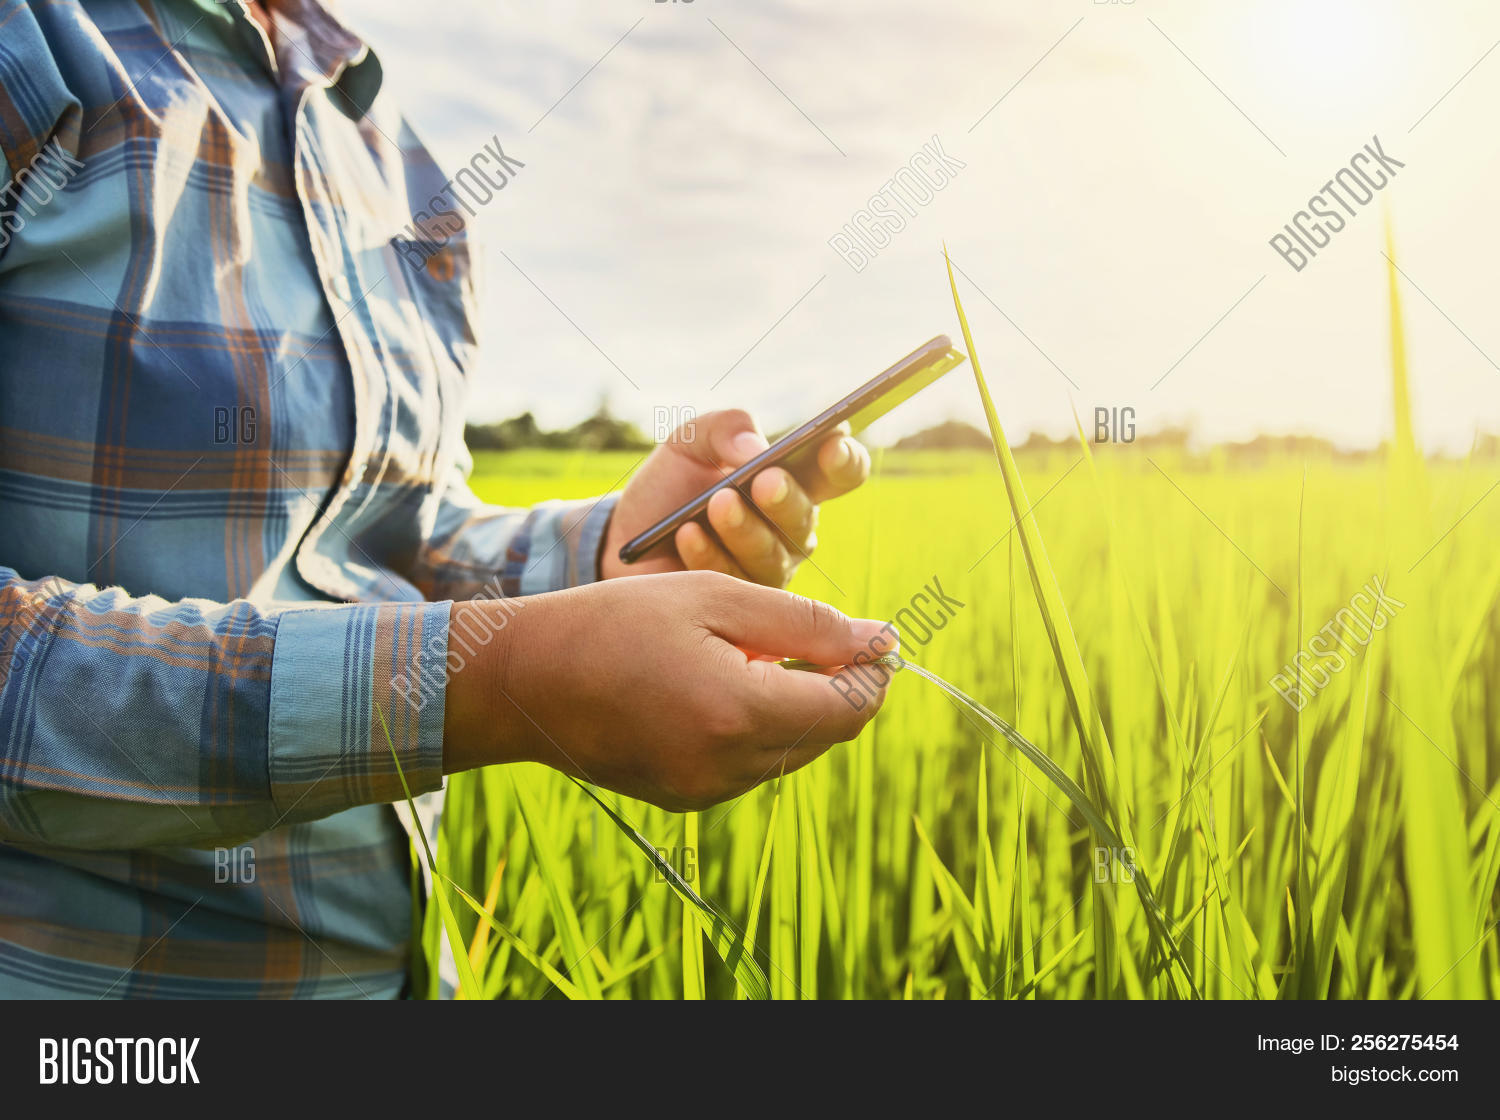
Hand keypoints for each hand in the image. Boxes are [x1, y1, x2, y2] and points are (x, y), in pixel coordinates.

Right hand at [443, 571, 894, 809]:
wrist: (525, 678)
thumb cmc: (617, 621)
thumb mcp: (716, 598)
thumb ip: (806, 623)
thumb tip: (881, 642)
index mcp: (739, 713)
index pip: (850, 709)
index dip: (873, 671)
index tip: (873, 636)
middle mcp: (728, 767)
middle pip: (826, 734)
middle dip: (834, 685)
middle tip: (812, 635)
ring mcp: (706, 792)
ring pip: (791, 751)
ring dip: (793, 705)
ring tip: (748, 655)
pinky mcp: (686, 799)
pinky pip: (751, 765)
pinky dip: (755, 726)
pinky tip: (717, 685)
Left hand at [599, 409, 870, 585]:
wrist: (625, 537)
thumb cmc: (670, 487)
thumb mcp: (691, 442)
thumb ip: (724, 428)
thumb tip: (755, 447)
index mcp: (795, 484)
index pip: (840, 474)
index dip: (844, 459)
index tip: (831, 443)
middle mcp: (790, 531)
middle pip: (805, 519)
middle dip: (786, 499)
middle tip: (765, 480)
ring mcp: (767, 571)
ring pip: (771, 556)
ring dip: (745, 529)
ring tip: (719, 503)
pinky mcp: (736, 606)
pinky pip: (730, 582)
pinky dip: (707, 554)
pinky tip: (687, 535)